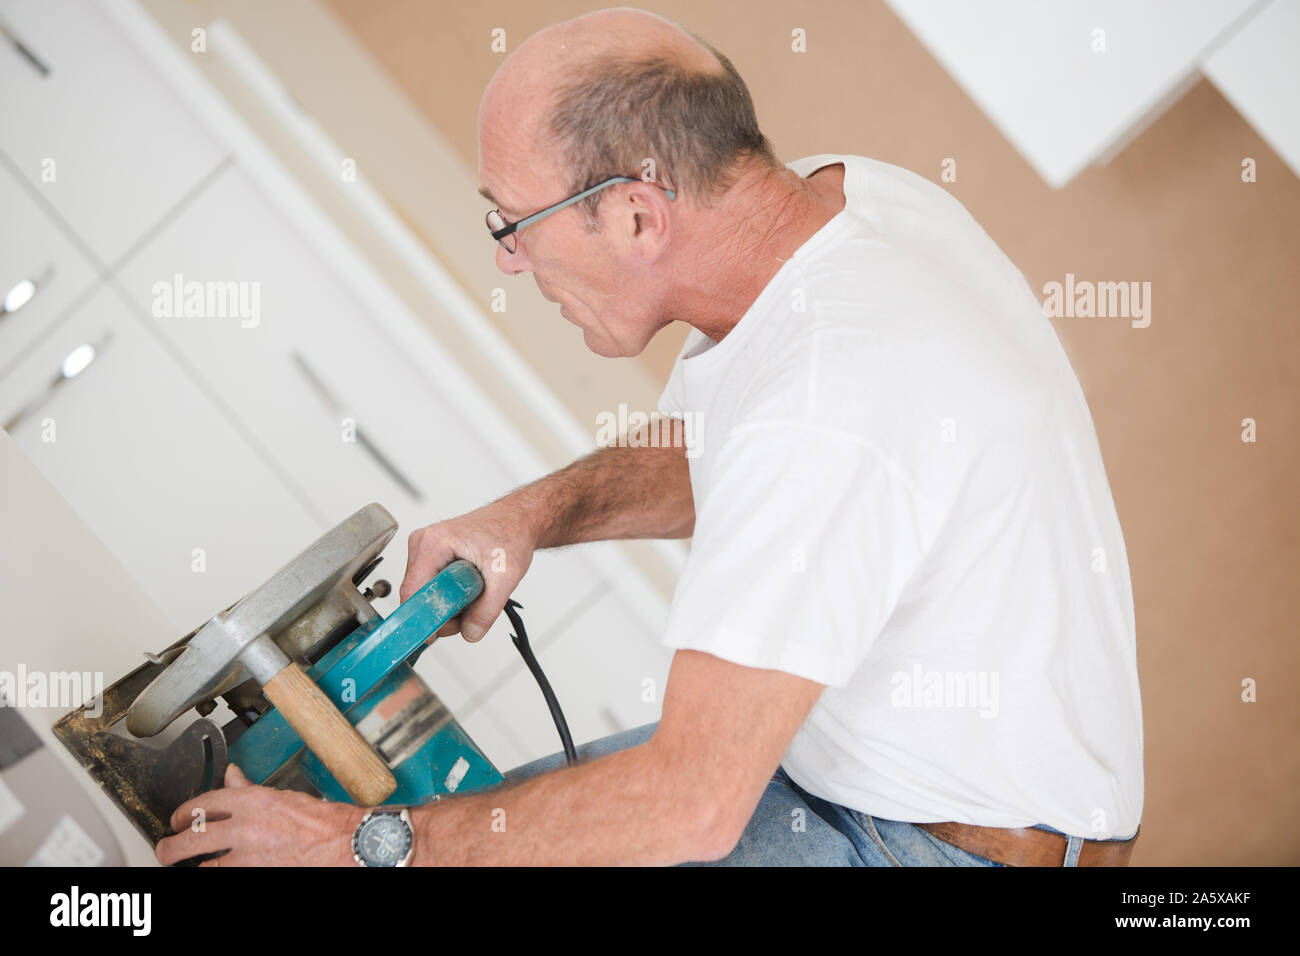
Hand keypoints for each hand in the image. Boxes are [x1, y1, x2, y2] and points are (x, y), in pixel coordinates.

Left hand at [155, 764, 362, 866]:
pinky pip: (225, 875)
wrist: (345, 843)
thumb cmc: (322, 821)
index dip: (183, 813)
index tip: (178, 820)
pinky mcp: (255, 873)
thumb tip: (232, 776)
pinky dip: (218, 873)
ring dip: (193, 866)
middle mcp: (246, 826)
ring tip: (187, 866)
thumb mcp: (283, 796)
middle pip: (192, 837)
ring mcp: (249, 856)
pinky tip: (216, 870)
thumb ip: (251, 790)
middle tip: (166, 849)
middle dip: (171, 845)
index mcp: (253, 801)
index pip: (203, 803)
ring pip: (204, 865)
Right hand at [400, 501, 536, 641]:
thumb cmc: (511, 533)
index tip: (434, 635)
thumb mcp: (506, 575)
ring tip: (473, 594)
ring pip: (423, 594)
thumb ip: (487, 609)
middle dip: (441, 612)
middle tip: (470, 611)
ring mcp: (425, 550)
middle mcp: (423, 544)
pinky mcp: (431, 557)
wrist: (517, 520)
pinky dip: (447, 596)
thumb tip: (471, 633)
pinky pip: (430, 587)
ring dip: (447, 605)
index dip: (421, 618)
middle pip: (416, 595)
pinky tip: (466, 589)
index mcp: (433, 543)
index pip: (412, 591)